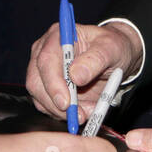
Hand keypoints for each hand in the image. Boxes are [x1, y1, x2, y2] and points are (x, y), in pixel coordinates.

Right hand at [26, 21, 141, 120]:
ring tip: (88, 111)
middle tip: (78, 115)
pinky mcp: (47, 89)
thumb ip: (95, 59)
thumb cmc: (111, 47)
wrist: (114, 57)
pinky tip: (83, 111)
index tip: (66, 102)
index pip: (46, 60)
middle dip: (56, 103)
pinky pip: (48, 107)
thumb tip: (76, 76)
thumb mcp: (111, 48)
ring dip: (62, 112)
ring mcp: (43, 72)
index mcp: (57, 36)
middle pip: (37, 82)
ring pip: (40, 98)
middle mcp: (44, 52)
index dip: (53, 83)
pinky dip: (64, 115)